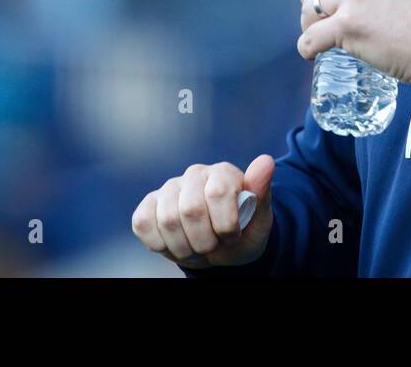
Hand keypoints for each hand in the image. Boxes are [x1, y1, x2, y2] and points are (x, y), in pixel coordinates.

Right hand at [131, 155, 274, 269]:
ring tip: (197, 247)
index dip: (225, 224)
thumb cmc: (242, 232)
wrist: (221, 248)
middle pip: (191, 210)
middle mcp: (195, 174)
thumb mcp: (260, 218)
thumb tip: (266, 161)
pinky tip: (175, 243)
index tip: (233, 235)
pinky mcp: (148, 205)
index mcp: (223, 173)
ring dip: (185, 247)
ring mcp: (170, 188)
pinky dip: (161, 244)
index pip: (218, 192)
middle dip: (205, 240)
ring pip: (167, 220)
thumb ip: (262, 191)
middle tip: (214, 245)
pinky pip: (143, 224)